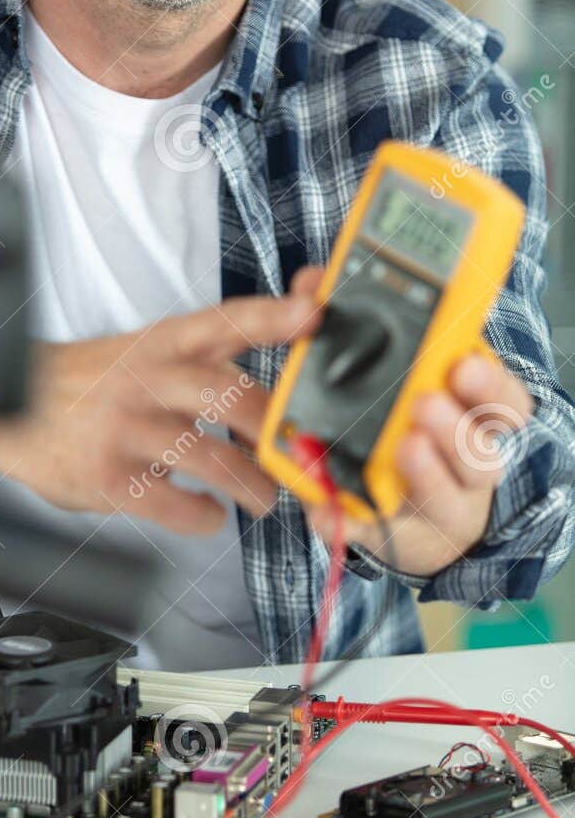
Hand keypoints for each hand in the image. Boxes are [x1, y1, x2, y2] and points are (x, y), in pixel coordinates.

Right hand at [0, 292, 320, 533]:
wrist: (5, 406)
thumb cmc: (87, 385)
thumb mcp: (138, 352)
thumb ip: (197, 362)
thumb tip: (271, 390)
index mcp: (159, 344)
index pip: (224, 320)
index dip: (272, 315)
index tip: (314, 311)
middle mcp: (144, 379)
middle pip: (229, 394)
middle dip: (274, 430)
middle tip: (297, 454)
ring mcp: (124, 428)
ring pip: (209, 457)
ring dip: (250, 485)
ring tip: (263, 498)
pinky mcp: (106, 477)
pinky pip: (172, 503)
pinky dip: (202, 515)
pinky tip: (208, 514)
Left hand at [291, 267, 534, 576]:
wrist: (395, 497)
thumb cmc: (392, 415)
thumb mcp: (381, 365)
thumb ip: (350, 320)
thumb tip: (312, 281)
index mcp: (470, 414)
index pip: (504, 402)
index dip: (490, 387)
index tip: (462, 364)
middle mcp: (465, 461)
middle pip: (482, 452)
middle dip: (456, 430)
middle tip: (423, 404)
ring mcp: (437, 504)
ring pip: (448, 499)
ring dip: (426, 475)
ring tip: (401, 450)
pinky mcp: (392, 536)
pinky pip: (373, 534)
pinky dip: (348, 523)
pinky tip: (326, 513)